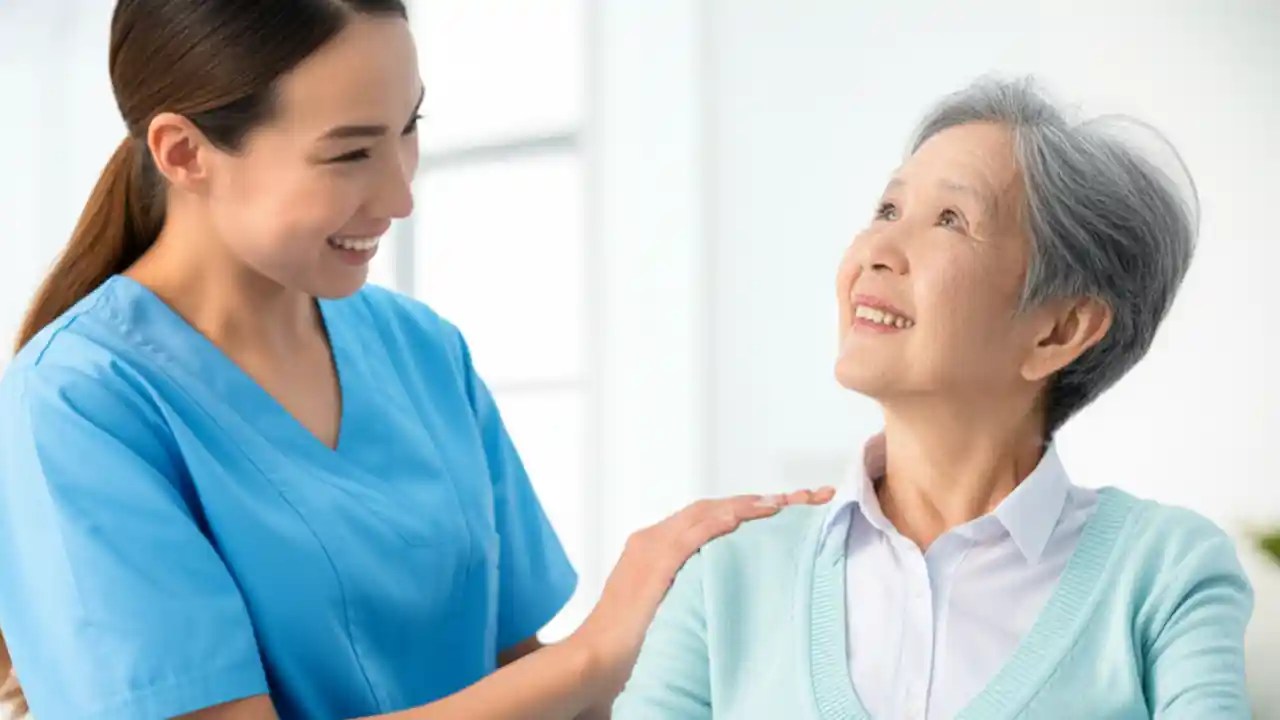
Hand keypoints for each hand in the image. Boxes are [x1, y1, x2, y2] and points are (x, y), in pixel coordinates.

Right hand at [568, 488, 834, 695]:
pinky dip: (723, 521)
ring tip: (791, 502)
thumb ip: (694, 589)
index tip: (790, 510)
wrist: (593, 660)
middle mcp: (654, 538)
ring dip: (752, 505)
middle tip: (806, 498)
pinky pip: (693, 534)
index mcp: (657, 546)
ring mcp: (652, 547)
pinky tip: (752, 515)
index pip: (712, 519)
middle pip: (715, 509)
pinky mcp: (653, 562)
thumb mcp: (670, 608)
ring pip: (708, 513)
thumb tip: (734, 589)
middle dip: (763, 502)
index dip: (751, 512)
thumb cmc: (629, 645)